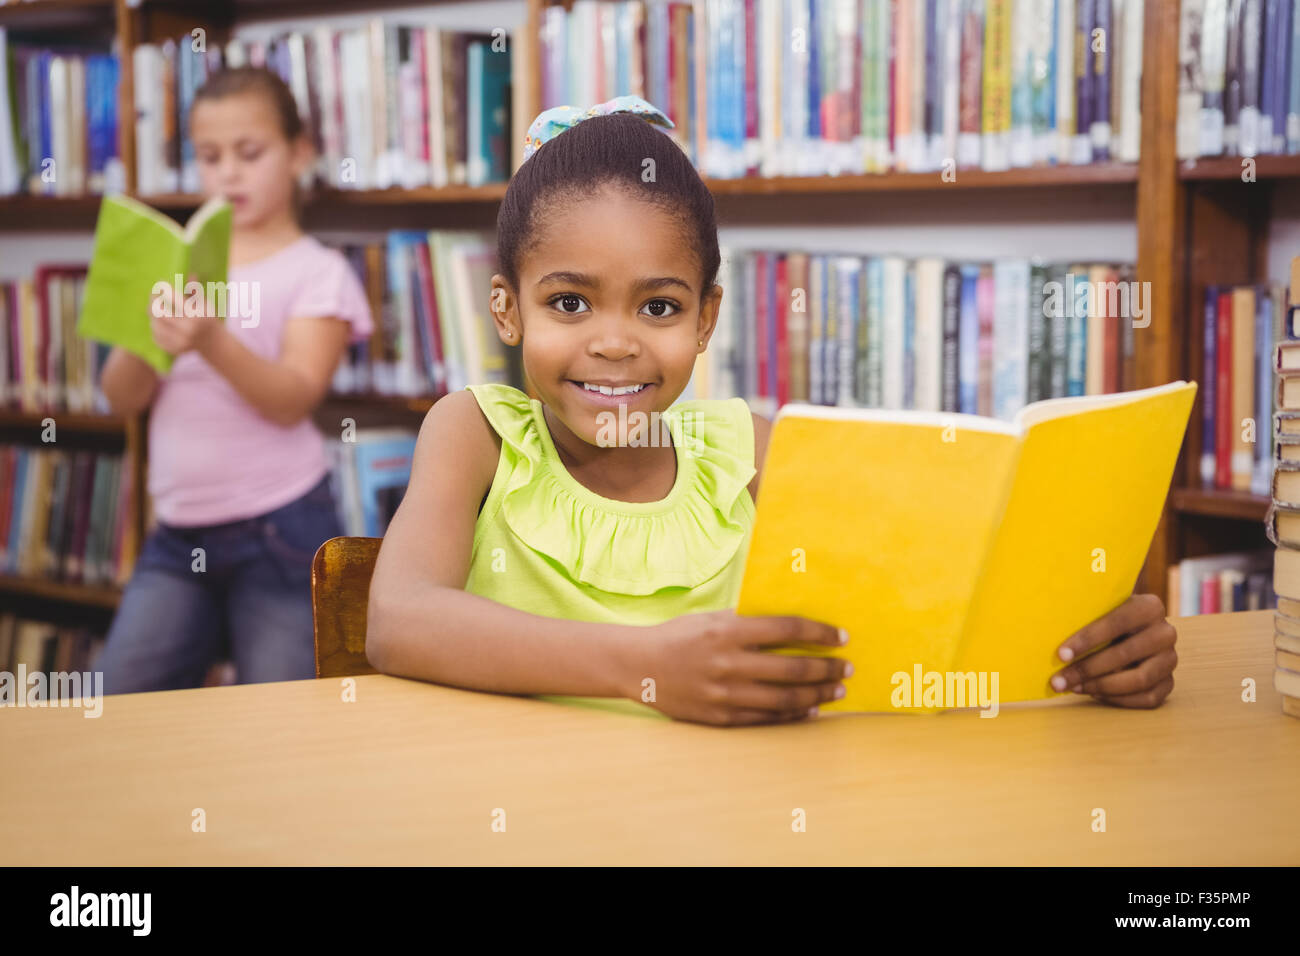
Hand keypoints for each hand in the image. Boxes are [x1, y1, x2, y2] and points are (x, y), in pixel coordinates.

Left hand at [149, 277, 221, 356]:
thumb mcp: (206, 304)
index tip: (159, 286)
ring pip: (155, 325)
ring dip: (153, 316)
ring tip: (156, 311)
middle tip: (152, 297)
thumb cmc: (208, 318)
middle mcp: (188, 330)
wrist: (212, 343)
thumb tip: (191, 274)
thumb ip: (196, 291)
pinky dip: (155, 329)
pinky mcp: (174, 349)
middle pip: (159, 312)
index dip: (163, 291)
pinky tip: (159, 324)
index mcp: (196, 316)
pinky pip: (156, 337)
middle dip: (153, 303)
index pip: (172, 299)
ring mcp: (180, 342)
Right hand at [640, 610, 850, 725]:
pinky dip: (793, 714)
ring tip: (837, 690)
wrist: (638, 666)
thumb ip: (747, 621)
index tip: (842, 637)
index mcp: (727, 631)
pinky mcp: (720, 717)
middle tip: (847, 668)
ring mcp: (724, 694)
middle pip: (792, 669)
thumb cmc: (679, 636)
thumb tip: (792, 623)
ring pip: (784, 698)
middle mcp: (727, 663)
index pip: (787, 629)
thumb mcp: (712, 619)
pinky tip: (810, 709)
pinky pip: (766, 718)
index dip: (820, 634)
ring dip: (817, 694)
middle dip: (827, 669)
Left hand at [1051, 593, 1176, 707]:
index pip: (1116, 623)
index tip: (1061, 655)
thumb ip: (1084, 613)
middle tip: (1059, 681)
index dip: (1087, 640)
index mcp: (1149, 607)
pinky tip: (1094, 693)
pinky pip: (1147, 698)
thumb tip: (1046, 625)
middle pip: (1125, 654)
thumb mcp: (1099, 608)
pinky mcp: (1169, 682)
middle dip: (1087, 669)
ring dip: (1101, 686)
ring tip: (1074, 687)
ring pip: (1139, 679)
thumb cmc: (1105, 618)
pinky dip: (1118, 699)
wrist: (1132, 629)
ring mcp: (1170, 659)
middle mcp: (1165, 632)